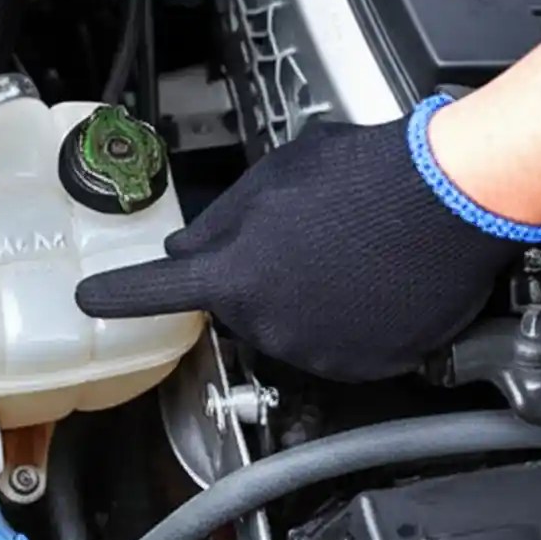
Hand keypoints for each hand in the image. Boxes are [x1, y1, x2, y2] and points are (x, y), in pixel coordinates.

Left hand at [75, 97, 540, 381]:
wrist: (450, 195)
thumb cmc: (364, 175)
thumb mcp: (273, 179)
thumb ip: (221, 223)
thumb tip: (184, 252)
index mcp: (234, 272)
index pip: (155, 290)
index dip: (118, 296)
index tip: (90, 301)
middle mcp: (267, 321)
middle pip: (235, 306)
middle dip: (252, 278)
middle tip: (299, 241)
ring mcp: (316, 348)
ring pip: (285, 327)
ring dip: (299, 301)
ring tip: (342, 257)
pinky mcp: (361, 364)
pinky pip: (334, 346)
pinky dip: (343, 322)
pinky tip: (366, 283)